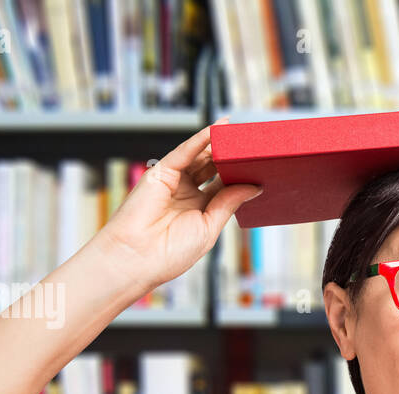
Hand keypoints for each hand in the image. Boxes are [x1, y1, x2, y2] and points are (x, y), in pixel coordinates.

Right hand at [92, 121, 261, 292]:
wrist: (137, 258)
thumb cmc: (171, 252)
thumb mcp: (209, 227)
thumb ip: (229, 203)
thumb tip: (254, 186)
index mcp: (200, 209)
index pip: (223, 185)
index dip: (240, 174)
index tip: (261, 164)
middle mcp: (187, 193)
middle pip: (213, 167)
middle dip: (231, 155)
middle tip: (252, 141)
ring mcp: (174, 181)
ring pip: (199, 156)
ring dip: (218, 143)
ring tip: (240, 131)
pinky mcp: (161, 172)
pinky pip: (184, 152)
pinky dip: (200, 140)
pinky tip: (217, 130)